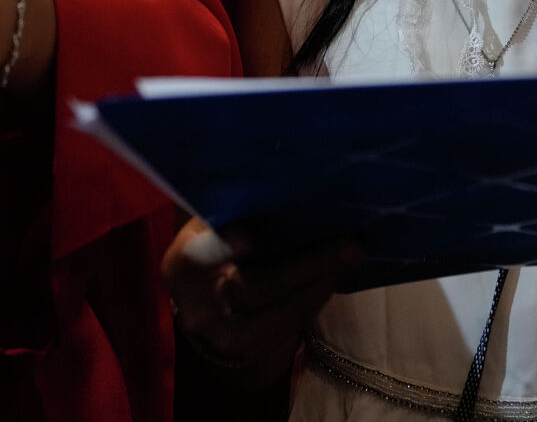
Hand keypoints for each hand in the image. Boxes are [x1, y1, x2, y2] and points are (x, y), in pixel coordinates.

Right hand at [163, 216, 362, 385]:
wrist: (212, 315)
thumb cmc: (216, 254)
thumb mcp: (208, 230)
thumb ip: (230, 213)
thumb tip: (275, 182)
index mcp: (182, 267)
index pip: (195, 258)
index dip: (219, 248)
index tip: (248, 236)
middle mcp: (200, 308)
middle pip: (258, 286)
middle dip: (310, 264)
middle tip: (349, 244)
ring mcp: (227, 337)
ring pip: (285, 312)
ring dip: (325, 282)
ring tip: (353, 255)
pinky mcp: (255, 354)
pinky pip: (295, 324)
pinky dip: (320, 296)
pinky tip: (340, 274)